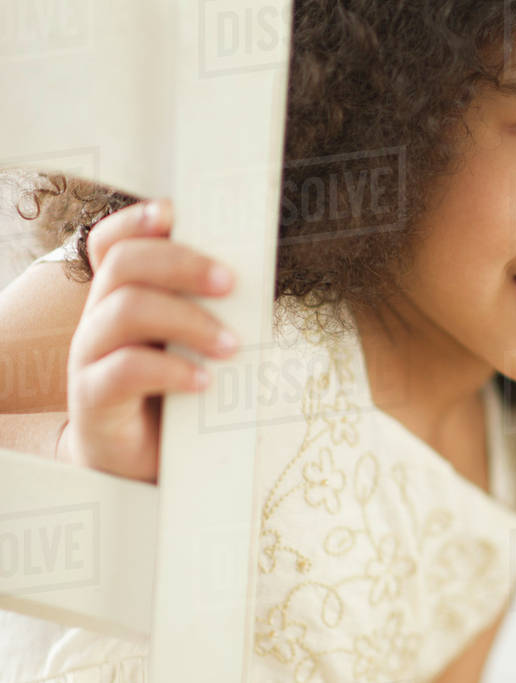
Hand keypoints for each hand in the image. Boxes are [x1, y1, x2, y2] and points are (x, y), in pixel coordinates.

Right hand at [61, 198, 237, 482]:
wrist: (141, 470)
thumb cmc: (175, 402)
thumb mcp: (194, 351)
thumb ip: (211, 316)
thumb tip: (259, 286)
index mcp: (121, 299)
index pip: (112, 243)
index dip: (136, 220)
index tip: (176, 211)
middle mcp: (99, 321)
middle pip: (125, 264)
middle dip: (182, 264)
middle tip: (231, 283)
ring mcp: (90, 359)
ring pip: (125, 310)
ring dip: (188, 319)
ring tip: (232, 347)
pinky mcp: (93, 401)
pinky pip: (122, 370)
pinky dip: (170, 370)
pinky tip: (204, 382)